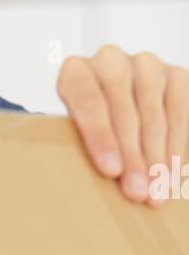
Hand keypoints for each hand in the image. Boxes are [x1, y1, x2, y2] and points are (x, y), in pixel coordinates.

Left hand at [56, 46, 188, 204]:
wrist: (117, 115)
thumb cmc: (90, 134)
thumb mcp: (76, 137)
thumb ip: (82, 149)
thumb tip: (99, 184)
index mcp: (76, 72)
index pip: (87, 100)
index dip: (99, 136)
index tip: (111, 171)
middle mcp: (110, 61)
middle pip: (123, 112)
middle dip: (132, 157)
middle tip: (136, 193)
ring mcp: (145, 65)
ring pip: (153, 115)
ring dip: (156, 158)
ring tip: (155, 193)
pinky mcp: (176, 75)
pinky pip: (180, 112)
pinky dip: (176, 147)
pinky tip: (171, 175)